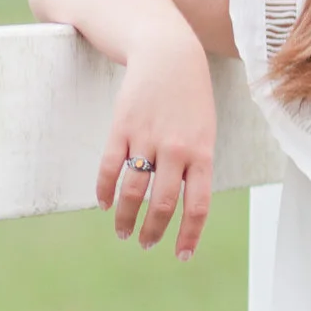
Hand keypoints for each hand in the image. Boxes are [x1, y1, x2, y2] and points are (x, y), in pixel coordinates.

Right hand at [95, 30, 218, 260]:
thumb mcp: (205, 130)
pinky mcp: (122, 128)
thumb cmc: (192, 98)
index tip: (180, 255)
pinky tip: (105, 203)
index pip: (198, 205)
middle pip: (163, 204)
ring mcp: (147, 139)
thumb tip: (182, 201)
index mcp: (203, 153)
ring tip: (123, 232)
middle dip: (153, 231)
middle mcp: (177, 149)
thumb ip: (195, 164)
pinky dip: (105, 190)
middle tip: (145, 244)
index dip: (188, 234)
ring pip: (133, 191)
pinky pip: (110, 167)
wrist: (171, 55)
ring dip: (125, 217)